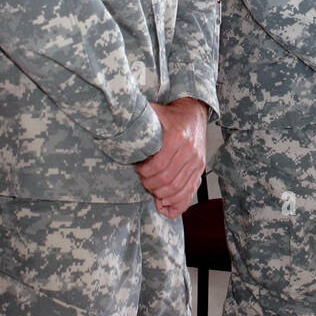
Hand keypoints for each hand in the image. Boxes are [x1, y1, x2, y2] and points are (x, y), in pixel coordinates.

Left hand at [137, 98, 207, 217]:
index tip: (138, 169)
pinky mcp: (200, 168)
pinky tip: (166, 203)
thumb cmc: (170, 115)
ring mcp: (197, 161)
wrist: (193, 113)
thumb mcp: (153, 112)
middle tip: (144, 181)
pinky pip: (190, 191)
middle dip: (151, 184)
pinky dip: (177, 201)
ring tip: (152, 190)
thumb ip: (136, 118)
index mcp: (176, 136)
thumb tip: (114, 121)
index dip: (145, 172)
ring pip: (178, 188)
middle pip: (167, 179)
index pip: (158, 165)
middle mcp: (189, 150)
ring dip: (162, 194)